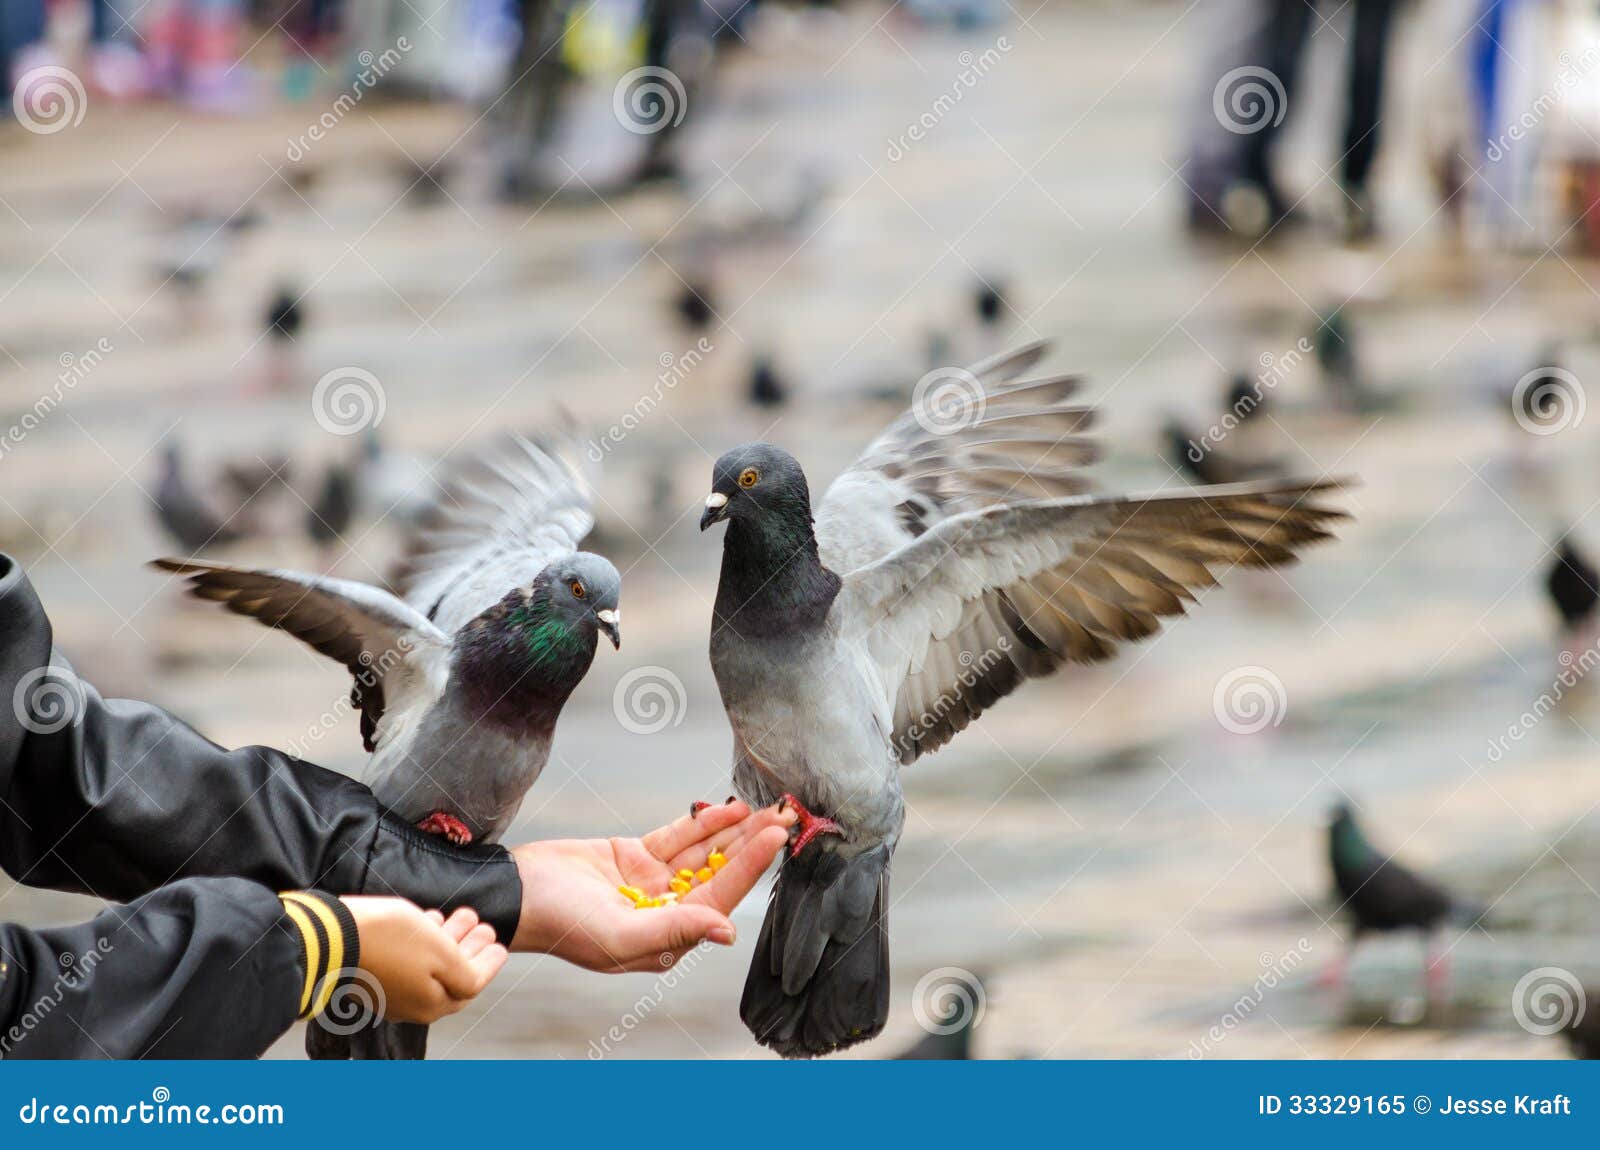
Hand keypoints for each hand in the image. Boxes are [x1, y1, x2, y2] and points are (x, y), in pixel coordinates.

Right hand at [339, 898, 508, 1023]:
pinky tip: (427, 921)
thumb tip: (478, 979)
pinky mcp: (371, 975)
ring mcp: (389, 992)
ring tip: (459, 915)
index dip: (489, 961)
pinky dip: (424, 941)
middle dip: (470, 947)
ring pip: (429, 965)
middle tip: (482, 925)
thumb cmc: (389, 941)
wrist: (330, 937)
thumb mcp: (441, 954)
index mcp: (432, 1004)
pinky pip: (407, 960)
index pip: (472, 984)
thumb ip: (466, 972)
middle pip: (451, 975)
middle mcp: (411, 1005)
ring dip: (448, 939)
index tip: (500, 944)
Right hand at [508, 800, 795, 970]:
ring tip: (766, 806)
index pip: (720, 898)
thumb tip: (727, 931)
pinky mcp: (635, 856)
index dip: (750, 867)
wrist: (515, 893)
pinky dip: (703, 823)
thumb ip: (675, 930)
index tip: (776, 838)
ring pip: (704, 852)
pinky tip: (729, 807)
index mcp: (667, 939)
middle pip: (720, 873)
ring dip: (734, 830)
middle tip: (785, 816)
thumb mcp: (619, 934)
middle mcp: (666, 911)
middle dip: (752, 845)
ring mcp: (652, 883)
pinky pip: (678, 838)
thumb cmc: (560, 924)